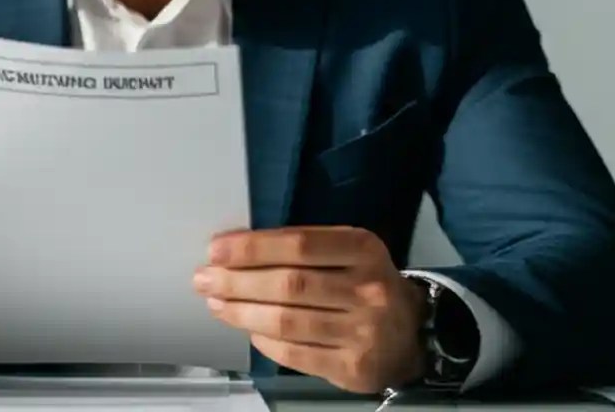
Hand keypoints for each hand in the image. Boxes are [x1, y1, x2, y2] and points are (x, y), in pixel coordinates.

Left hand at [193, 226, 427, 393]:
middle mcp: (368, 290)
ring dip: (242, 312)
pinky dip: (265, 341)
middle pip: (289, 285)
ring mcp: (363, 332)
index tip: (216, 250)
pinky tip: (248, 329)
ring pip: (287, 322)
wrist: (410, 333)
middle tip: (204, 279)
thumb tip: (234, 250)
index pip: (299, 245)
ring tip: (216, 304)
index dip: (252, 248)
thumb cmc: (364, 283)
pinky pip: (295, 353)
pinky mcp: (353, 368)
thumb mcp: (347, 251)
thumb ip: (301, 248)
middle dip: (237, 282)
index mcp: (363, 250)